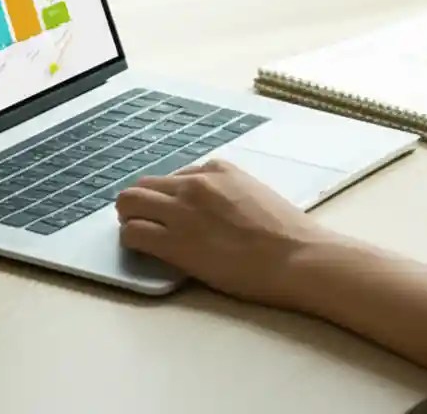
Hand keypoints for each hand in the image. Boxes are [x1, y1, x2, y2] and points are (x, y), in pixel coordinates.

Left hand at [115, 160, 328, 306]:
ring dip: (130, 218)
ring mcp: (182, 211)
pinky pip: (132, 233)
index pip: (176, 177)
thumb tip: (213, 212)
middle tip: (150, 224)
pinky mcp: (174, 242)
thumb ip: (228, 195)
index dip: (172, 198)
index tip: (176, 214)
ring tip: (141, 235)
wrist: (297, 257)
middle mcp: (195, 184)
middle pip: (144, 185)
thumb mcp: (256, 195)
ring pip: (129, 203)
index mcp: (218, 169)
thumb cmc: (288, 234)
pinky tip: (144, 251)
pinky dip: (132, 241)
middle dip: (142, 204)